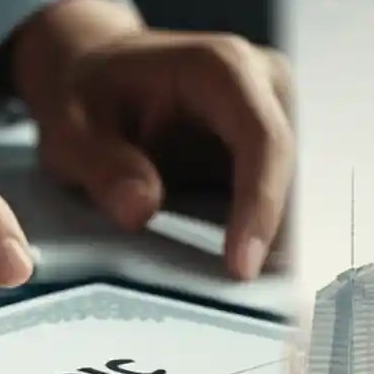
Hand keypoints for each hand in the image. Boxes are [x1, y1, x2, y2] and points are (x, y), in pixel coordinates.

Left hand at [11, 0, 294, 279]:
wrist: (98, 75)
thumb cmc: (89, 96)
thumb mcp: (70, 128)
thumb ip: (100, 166)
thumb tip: (141, 210)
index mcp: (222, 69)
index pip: (262, 139)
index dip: (259, 205)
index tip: (242, 266)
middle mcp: (265, 86)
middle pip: (297, 170)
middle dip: (289, 234)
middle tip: (281, 303)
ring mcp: (277, 117)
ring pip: (303, 190)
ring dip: (290, 242)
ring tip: (280, 303)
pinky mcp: (274, 151)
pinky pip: (288, 200)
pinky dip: (277, 240)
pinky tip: (266, 282)